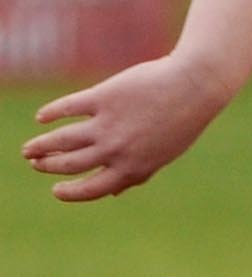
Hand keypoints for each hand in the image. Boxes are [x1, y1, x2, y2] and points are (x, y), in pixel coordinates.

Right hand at [21, 54, 234, 200]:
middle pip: (70, 165)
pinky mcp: (102, 97)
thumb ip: (138, 173)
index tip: (56, 190)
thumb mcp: (165, 153)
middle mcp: (115, 150)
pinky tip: (42, 116)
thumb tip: (115, 192)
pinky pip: (68, 108)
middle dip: (48, 166)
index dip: (69, 193)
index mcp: (132, 168)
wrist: (197, 83)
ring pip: (61, 141)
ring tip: (29, 149)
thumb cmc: (184, 118)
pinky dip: (51, 113)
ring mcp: (107, 124)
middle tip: (36, 163)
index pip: (91, 190)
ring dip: (40, 147)